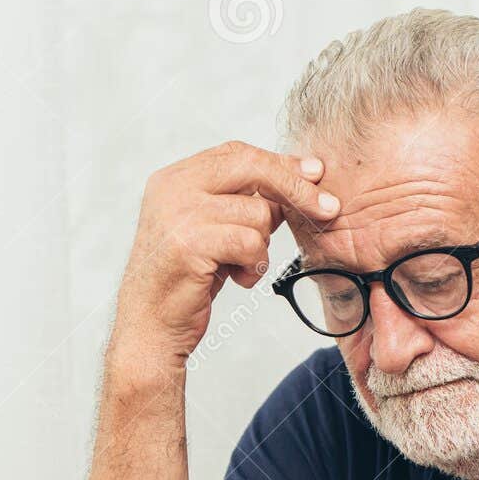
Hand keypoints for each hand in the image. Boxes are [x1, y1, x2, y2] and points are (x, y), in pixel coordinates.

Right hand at [113, 141, 338, 366]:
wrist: (150, 327)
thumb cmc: (185, 281)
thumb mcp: (213, 231)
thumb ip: (243, 203)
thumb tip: (301, 179)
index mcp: (175, 178)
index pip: (238, 153)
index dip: (281, 163)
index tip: (315, 173)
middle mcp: (172, 188)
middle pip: (252, 167)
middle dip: (296, 188)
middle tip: (328, 209)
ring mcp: (178, 214)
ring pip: (258, 213)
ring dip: (261, 246)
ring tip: (238, 267)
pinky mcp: (190, 243)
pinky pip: (251, 243)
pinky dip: (253, 266)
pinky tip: (236, 279)